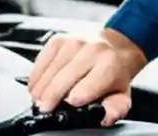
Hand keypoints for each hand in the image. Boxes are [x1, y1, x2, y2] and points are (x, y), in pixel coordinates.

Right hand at [27, 28, 148, 125]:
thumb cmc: (113, 75)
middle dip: (53, 96)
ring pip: (51, 69)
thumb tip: (107, 117)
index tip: (69, 103)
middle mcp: (92, 50)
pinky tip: (36, 86)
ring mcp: (74, 42)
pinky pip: (42, 59)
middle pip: (65, 77)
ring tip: (39, 100)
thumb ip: (116, 109)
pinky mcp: (59, 39)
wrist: (114, 48)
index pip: (89, 84)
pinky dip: (36, 75)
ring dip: (41, 87)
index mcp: (110, 65)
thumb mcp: (121, 94)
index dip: (77, 96)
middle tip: (45, 108)